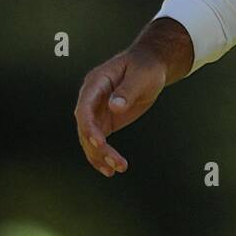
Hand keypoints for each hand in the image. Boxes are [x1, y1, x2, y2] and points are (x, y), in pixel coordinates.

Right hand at [73, 46, 168, 177]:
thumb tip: (114, 106)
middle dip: (97, 147)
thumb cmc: (146, 66)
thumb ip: (128, 90)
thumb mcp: (141, 75)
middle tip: (114, 163)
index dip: (89, 126)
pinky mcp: (105, 121)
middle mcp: (91, 99)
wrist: (151, 66)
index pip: (84, 107)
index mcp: (96, 83)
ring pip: (90, 138)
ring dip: (100, 155)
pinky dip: (103, 155)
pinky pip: (99, 141)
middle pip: (86, 127)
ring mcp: (97, 111)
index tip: (99, 142)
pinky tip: (111, 169)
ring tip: (116, 169)